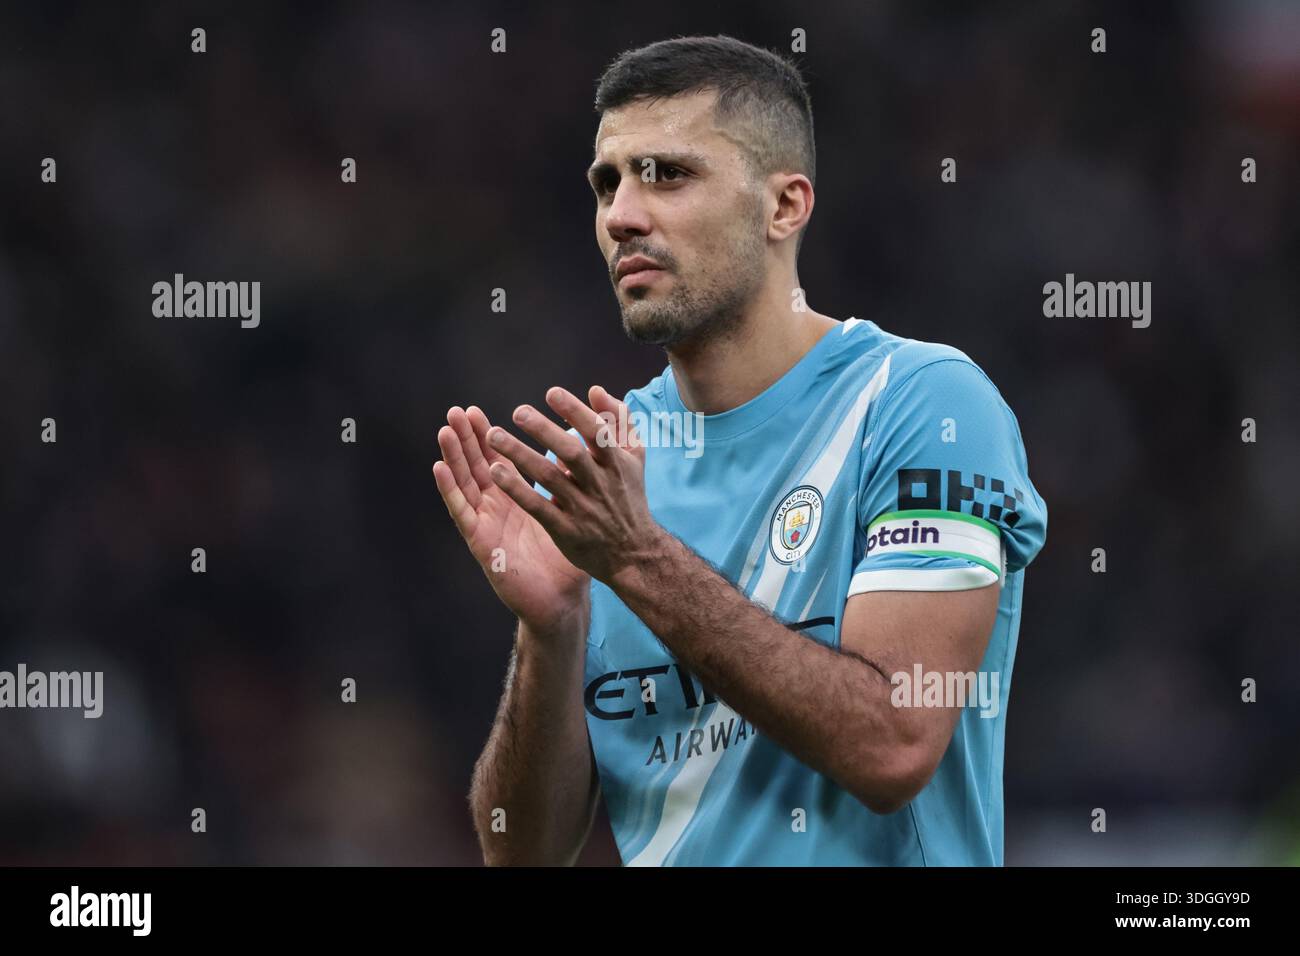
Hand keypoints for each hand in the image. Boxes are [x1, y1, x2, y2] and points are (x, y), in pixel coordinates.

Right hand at [433, 405, 589, 633]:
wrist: (562, 602)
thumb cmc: (567, 561)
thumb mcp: (568, 512)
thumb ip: (569, 482)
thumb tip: (580, 450)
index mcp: (515, 500)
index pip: (496, 461)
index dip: (483, 437)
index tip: (475, 411)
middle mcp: (496, 510)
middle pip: (476, 468)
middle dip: (464, 439)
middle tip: (456, 411)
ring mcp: (486, 526)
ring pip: (465, 485)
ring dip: (453, 457)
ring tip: (445, 430)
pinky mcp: (481, 544)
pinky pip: (463, 513)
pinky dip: (450, 490)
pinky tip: (439, 469)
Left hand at [484, 385, 663, 586]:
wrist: (633, 553)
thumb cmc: (629, 496)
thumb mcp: (634, 457)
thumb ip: (618, 421)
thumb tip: (596, 390)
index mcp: (616, 462)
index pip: (596, 432)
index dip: (575, 412)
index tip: (551, 393)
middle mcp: (600, 483)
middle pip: (571, 453)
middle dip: (544, 431)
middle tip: (518, 411)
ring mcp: (582, 508)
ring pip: (549, 478)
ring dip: (520, 455)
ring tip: (493, 436)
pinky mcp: (566, 530)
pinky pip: (538, 507)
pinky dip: (518, 489)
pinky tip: (496, 472)